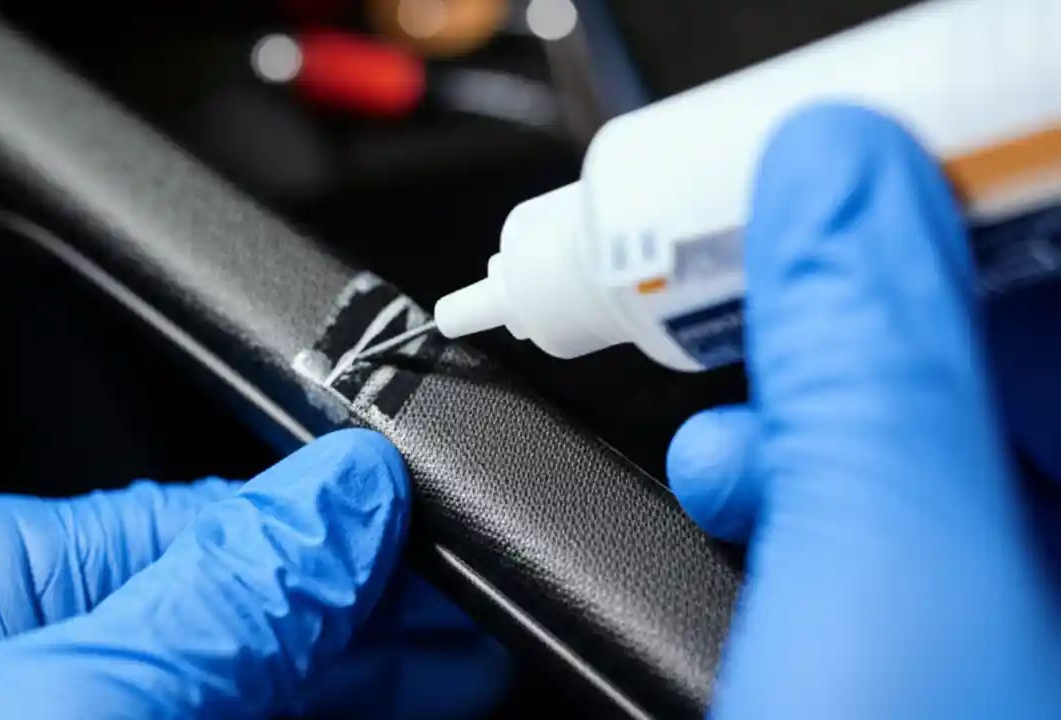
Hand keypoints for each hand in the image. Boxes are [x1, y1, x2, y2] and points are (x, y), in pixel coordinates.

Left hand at [0, 429, 506, 718]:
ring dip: (362, 691)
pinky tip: (392, 719)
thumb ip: (231, 597)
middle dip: (362, 624)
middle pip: (236, 620)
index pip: (193, 526)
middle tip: (469, 633)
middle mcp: (27, 675)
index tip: (425, 549)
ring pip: (251, 701)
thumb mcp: (91, 702)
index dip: (324, 540)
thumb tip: (344, 492)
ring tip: (460, 680)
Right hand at [667, 105, 1059, 717]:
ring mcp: (1016, 609)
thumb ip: (864, 359)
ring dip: (805, 391)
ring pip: (929, 431)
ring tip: (731, 392)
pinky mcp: (923, 646)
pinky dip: (783, 479)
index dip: (1001, 198)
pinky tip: (727, 482)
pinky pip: (871, 512)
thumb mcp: (885, 566)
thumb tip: (834, 176)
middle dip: (878, 291)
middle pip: (1005, 354)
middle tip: (783, 234)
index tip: (899, 141)